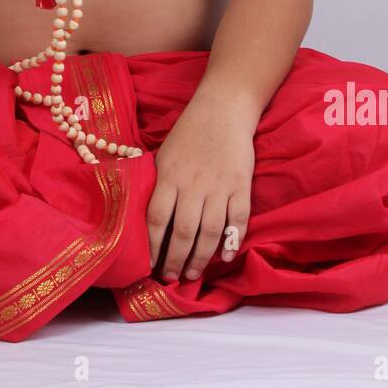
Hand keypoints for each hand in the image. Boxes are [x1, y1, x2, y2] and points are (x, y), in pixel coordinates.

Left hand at [146, 96, 256, 281]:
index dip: (152, 246)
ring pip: (209, 232)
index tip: (148, 264)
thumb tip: (147, 216)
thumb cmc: (188, 133)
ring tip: (192, 273)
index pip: (156, 218)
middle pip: (182, 232)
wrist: (223, 110)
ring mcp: (219, 187)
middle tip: (170, 277)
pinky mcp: (241, 186)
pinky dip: (232, 242)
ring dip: (200, 258)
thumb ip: (158, 183)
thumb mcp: (163, 154)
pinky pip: (238, 220)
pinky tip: (225, 259)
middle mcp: (192, 185)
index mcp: (169, 176)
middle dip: (175, 260)